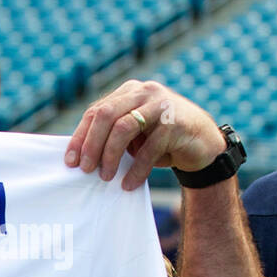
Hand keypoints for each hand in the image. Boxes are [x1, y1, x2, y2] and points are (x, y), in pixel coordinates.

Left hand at [64, 80, 225, 189]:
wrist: (205, 144)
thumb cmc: (163, 141)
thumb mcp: (135, 135)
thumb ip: (113, 136)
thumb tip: (80, 156)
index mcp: (129, 92)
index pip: (96, 111)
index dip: (80, 136)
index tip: (70, 161)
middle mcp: (144, 92)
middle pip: (106, 115)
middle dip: (91, 145)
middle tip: (85, 169)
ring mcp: (161, 104)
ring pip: (124, 127)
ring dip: (110, 155)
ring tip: (105, 177)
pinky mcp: (176, 122)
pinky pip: (149, 147)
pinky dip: (136, 169)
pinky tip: (128, 184)